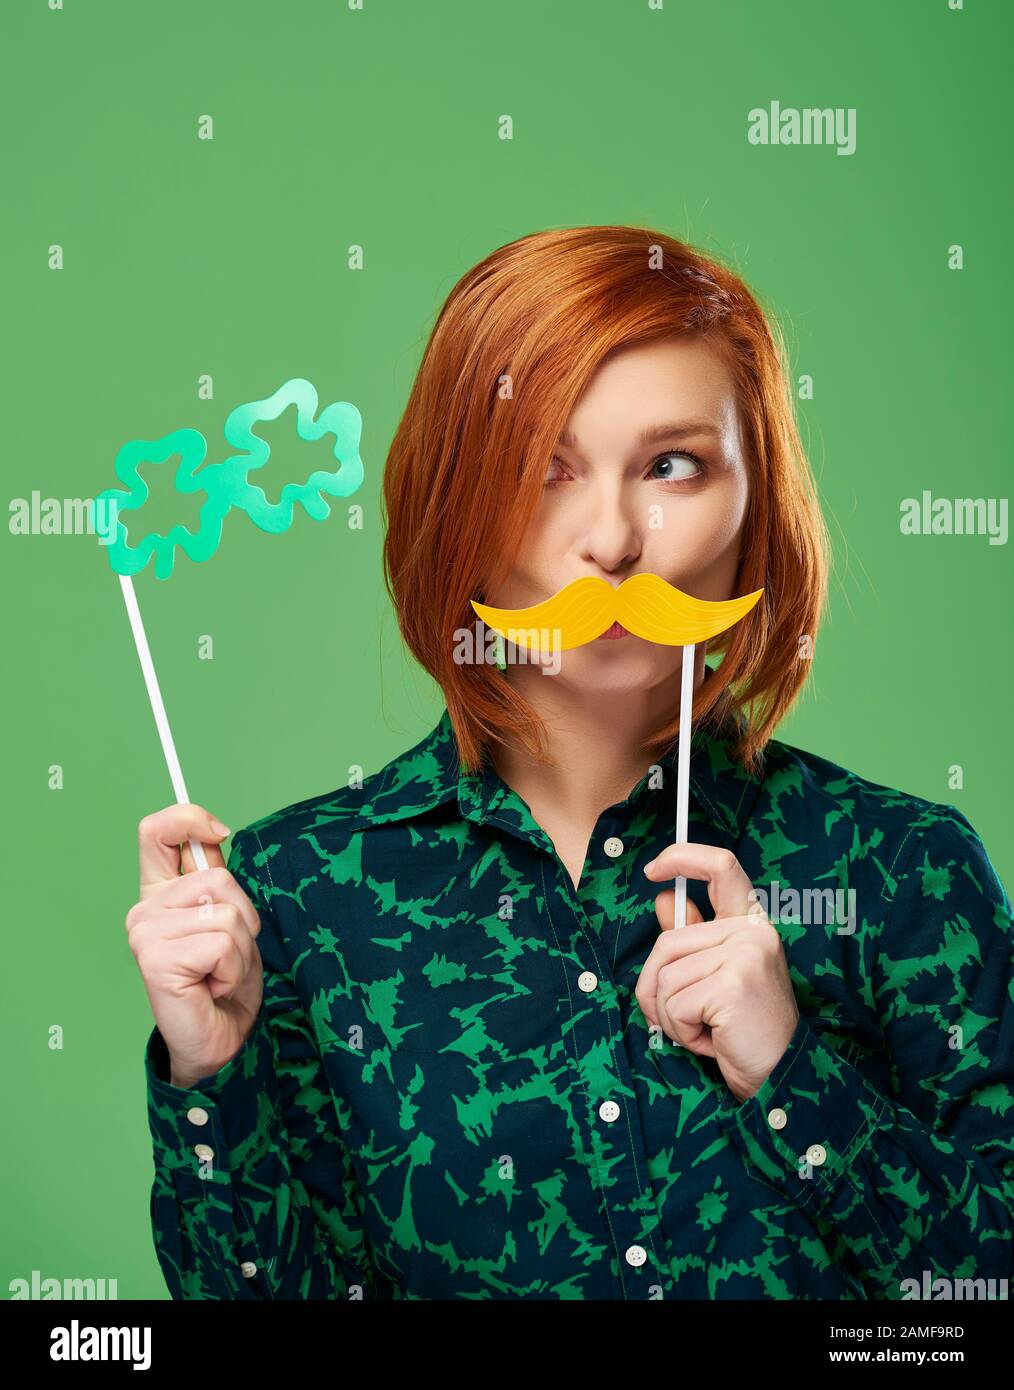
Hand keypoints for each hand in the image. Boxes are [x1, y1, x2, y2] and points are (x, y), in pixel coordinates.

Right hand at [126, 804, 264, 1088]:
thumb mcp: (229, 919)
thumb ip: (215, 879)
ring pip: (225, 912)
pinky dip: (233, 968)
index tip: (220, 834)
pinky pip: (222, 943)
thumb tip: (216, 834)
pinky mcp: (156, 959)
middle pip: (217, 876)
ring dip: (242, 949)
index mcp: (160, 892)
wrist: (222, 1040)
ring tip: (221, 973)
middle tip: (227, 955)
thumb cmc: (227, 980)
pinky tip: (213, 987)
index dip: (190, 818)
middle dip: (244, 918)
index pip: (157, 830)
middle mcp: (145, 910)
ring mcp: (145, 934)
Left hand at [637, 843, 798, 1102]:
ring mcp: (746, 954)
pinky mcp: (734, 983)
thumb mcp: (715, 979)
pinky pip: (675, 1002)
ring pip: (665, 976)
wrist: (780, 1078)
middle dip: (657, 989)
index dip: (682, 857)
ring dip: (672, 1016)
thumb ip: (691, 939)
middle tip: (685, 1021)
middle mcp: (753, 933)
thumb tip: (663, 901)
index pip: (722, 868)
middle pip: (667, 943)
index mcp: (751, 926)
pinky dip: (682, 1031)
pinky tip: (712, 1041)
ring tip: (707, 1031)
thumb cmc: (744, 1032)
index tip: (653, 869)